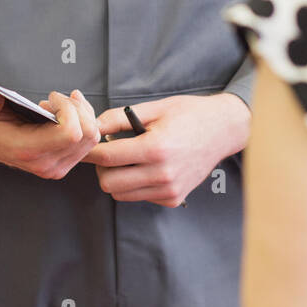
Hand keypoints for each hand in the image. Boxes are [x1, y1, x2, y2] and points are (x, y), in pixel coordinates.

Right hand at [0, 84, 100, 179]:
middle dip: (78, 110)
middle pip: (88, 136)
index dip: (69, 109)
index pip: (71, 134)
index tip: (51, 97)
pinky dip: (84, 123)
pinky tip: (66, 113)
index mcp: (25, 150)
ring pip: (92, 140)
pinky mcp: (60, 163)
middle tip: (56, 99)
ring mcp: (54, 167)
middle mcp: (43, 164)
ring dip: (82, 115)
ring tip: (60, 105)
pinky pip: (88, 144)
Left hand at [82, 93, 250, 206]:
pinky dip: (134, 185)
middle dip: (100, 167)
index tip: (83, 146)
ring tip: (124, 159)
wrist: (223, 130)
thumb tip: (92, 126)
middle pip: (109, 183)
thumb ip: (118, 118)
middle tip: (106, 152)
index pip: (108, 157)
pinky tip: (144, 168)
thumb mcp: (153, 108)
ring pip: (121, 194)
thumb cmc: (188, 114)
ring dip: (116, 178)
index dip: (89, 152)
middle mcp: (162, 174)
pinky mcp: (174, 198)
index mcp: (156, 148)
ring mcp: (169, 190)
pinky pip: (140, 197)